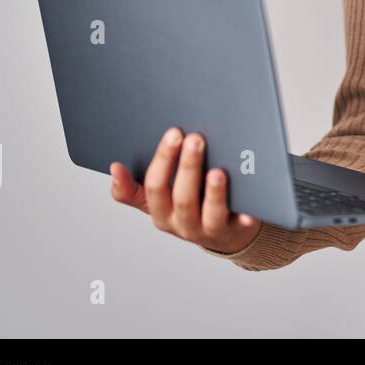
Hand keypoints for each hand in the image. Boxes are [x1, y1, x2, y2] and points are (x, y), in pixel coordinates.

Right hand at [110, 127, 261, 255]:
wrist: (223, 232)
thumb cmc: (188, 204)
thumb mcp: (159, 199)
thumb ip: (134, 187)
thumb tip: (114, 167)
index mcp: (160, 212)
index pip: (155, 188)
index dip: (163, 161)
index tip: (172, 132)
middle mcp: (182, 224)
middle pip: (182, 198)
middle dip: (188, 166)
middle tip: (196, 138)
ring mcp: (209, 230)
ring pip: (210, 214)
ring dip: (214, 193)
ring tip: (218, 171)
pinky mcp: (236, 232)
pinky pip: (241, 225)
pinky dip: (246, 216)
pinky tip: (251, 206)